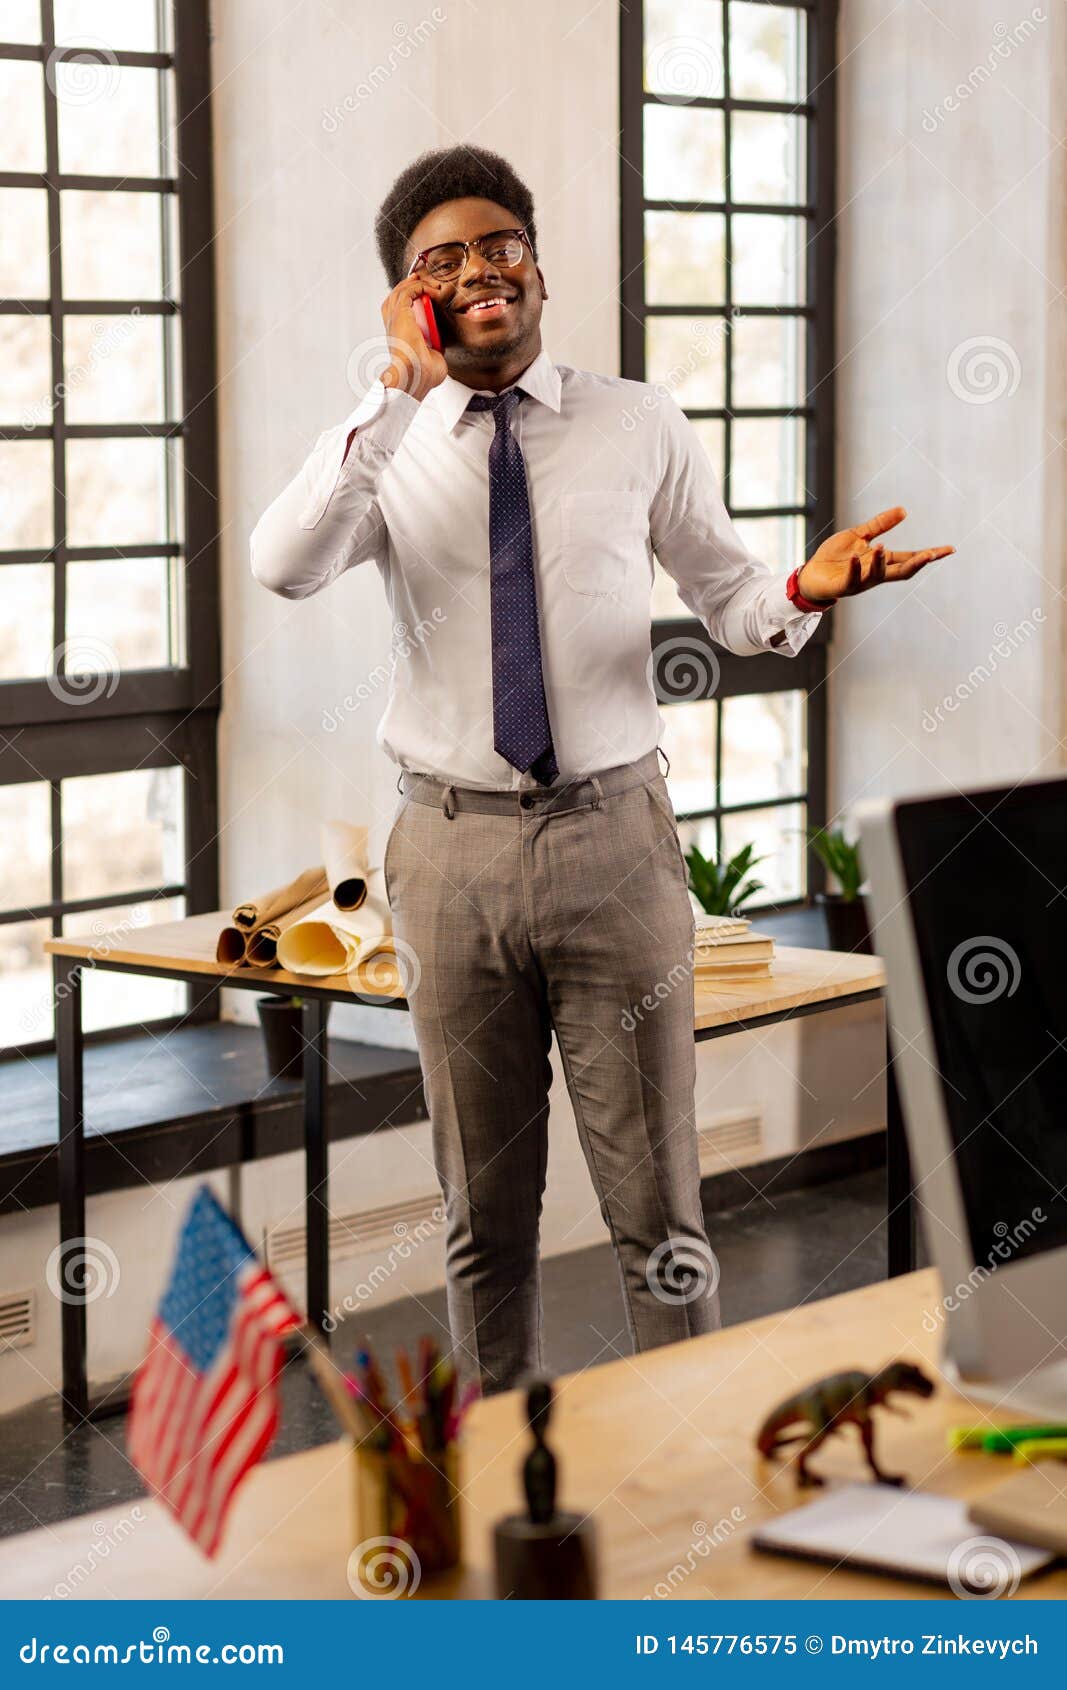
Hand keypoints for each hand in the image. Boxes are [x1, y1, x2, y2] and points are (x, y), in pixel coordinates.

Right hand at [379, 275, 448, 400]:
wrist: (415, 376)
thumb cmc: (422, 375)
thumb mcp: (430, 359)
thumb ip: (433, 349)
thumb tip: (438, 347)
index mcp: (397, 336)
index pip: (397, 312)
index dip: (408, 300)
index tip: (423, 294)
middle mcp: (393, 326)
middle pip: (395, 297)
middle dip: (408, 286)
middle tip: (421, 280)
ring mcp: (394, 319)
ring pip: (400, 291)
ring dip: (416, 284)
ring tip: (431, 282)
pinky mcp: (400, 314)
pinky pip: (408, 291)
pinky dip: (421, 287)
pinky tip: (433, 290)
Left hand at [797, 506, 954, 605]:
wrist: (811, 575)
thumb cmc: (834, 557)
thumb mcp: (858, 535)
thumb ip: (880, 525)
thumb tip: (904, 510)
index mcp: (881, 561)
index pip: (910, 558)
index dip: (929, 555)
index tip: (949, 549)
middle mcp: (875, 573)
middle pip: (902, 571)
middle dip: (917, 564)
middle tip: (930, 555)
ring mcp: (860, 581)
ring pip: (877, 575)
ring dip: (880, 562)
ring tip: (881, 547)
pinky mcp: (843, 586)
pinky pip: (852, 579)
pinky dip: (855, 568)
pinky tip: (856, 556)